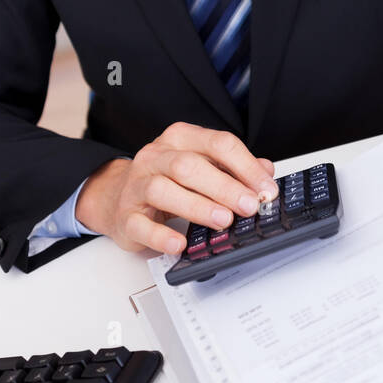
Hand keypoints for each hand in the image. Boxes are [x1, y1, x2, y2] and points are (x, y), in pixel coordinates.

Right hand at [74, 122, 278, 255]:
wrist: (116, 196)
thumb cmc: (166, 180)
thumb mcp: (201, 166)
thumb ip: (233, 168)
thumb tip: (266, 172)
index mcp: (180, 139)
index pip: (218, 144)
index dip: (246, 167)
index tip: (266, 189)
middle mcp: (156, 157)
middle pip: (189, 166)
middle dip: (224, 187)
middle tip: (249, 205)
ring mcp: (137, 185)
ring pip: (163, 190)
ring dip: (197, 206)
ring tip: (222, 220)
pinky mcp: (125, 215)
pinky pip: (141, 225)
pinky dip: (161, 236)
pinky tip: (180, 243)